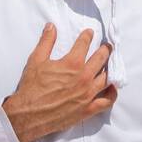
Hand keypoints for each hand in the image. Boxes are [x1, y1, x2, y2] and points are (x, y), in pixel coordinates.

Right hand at [2, 24, 116, 141]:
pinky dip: (112, 94)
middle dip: (105, 50)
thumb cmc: (32, 87)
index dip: (87, 36)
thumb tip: (51, 26)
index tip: (90, 33)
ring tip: (110, 64)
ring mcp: (88, 94)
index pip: (84, 44)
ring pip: (106, 78)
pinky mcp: (88, 109)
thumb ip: (46, 42)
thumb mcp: (36, 60)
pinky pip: (106, 101)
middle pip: (100, 59)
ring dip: (109, 69)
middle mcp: (84, 77)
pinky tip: (113, 88)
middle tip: (107, 46)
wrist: (29, 115)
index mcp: (72, 63)